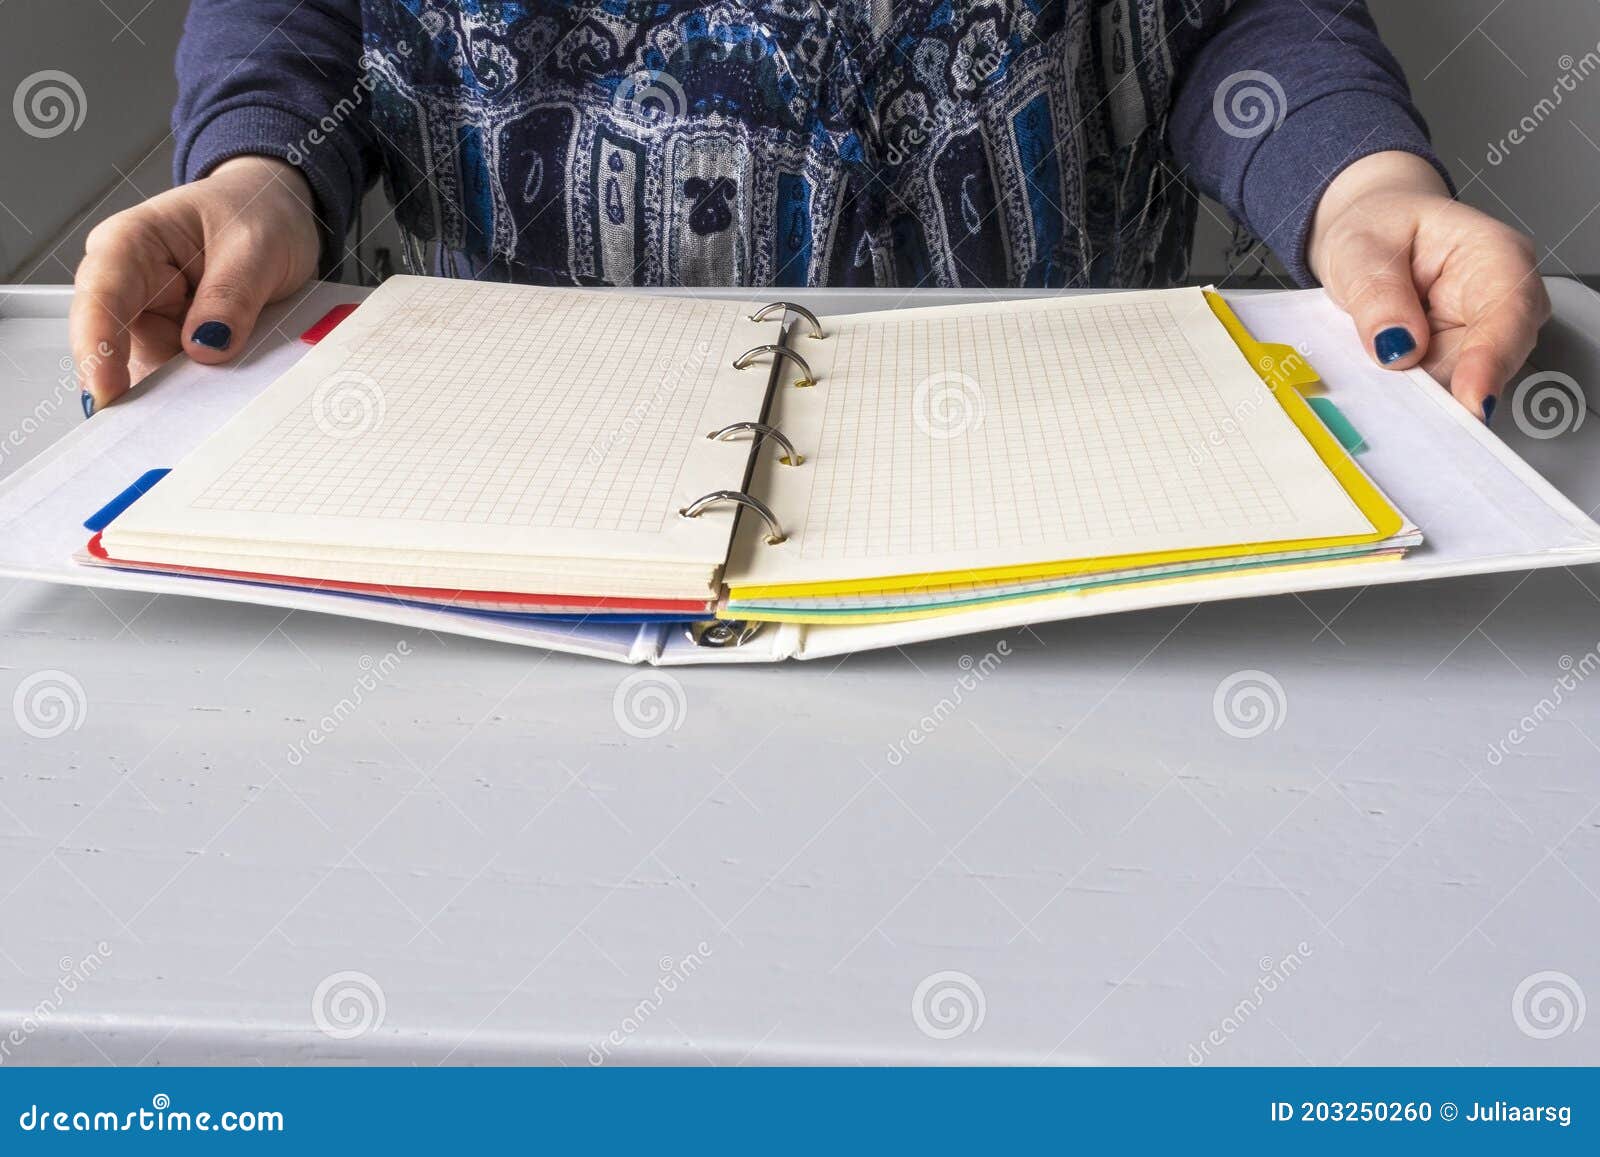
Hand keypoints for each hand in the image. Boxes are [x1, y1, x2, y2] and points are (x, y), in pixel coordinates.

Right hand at [70, 156, 320, 413]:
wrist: (277, 212)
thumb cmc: (256, 211)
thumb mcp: (256, 247)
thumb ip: (232, 293)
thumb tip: (207, 345)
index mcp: (130, 243)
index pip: (102, 296)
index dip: (98, 347)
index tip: (106, 391)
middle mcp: (130, 285)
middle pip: (114, 346)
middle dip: (136, 387)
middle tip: (160, 427)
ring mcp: (152, 319)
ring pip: (149, 372)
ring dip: (176, 397)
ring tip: (205, 418)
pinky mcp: (177, 344)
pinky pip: (180, 380)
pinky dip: (198, 396)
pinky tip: (217, 410)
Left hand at [1307, 151, 1549, 422]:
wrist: (1368, 237)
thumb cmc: (1376, 230)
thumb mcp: (1360, 250)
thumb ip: (1377, 295)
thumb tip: (1397, 347)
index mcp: (1494, 254)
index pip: (1509, 310)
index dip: (1493, 358)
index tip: (1473, 398)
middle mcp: (1499, 300)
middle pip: (1491, 360)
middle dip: (1448, 390)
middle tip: (1407, 415)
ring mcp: (1479, 337)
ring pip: (1462, 385)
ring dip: (1424, 399)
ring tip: (1383, 400)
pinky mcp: (1454, 364)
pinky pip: (1437, 392)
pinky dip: (1411, 399)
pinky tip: (1385, 398)